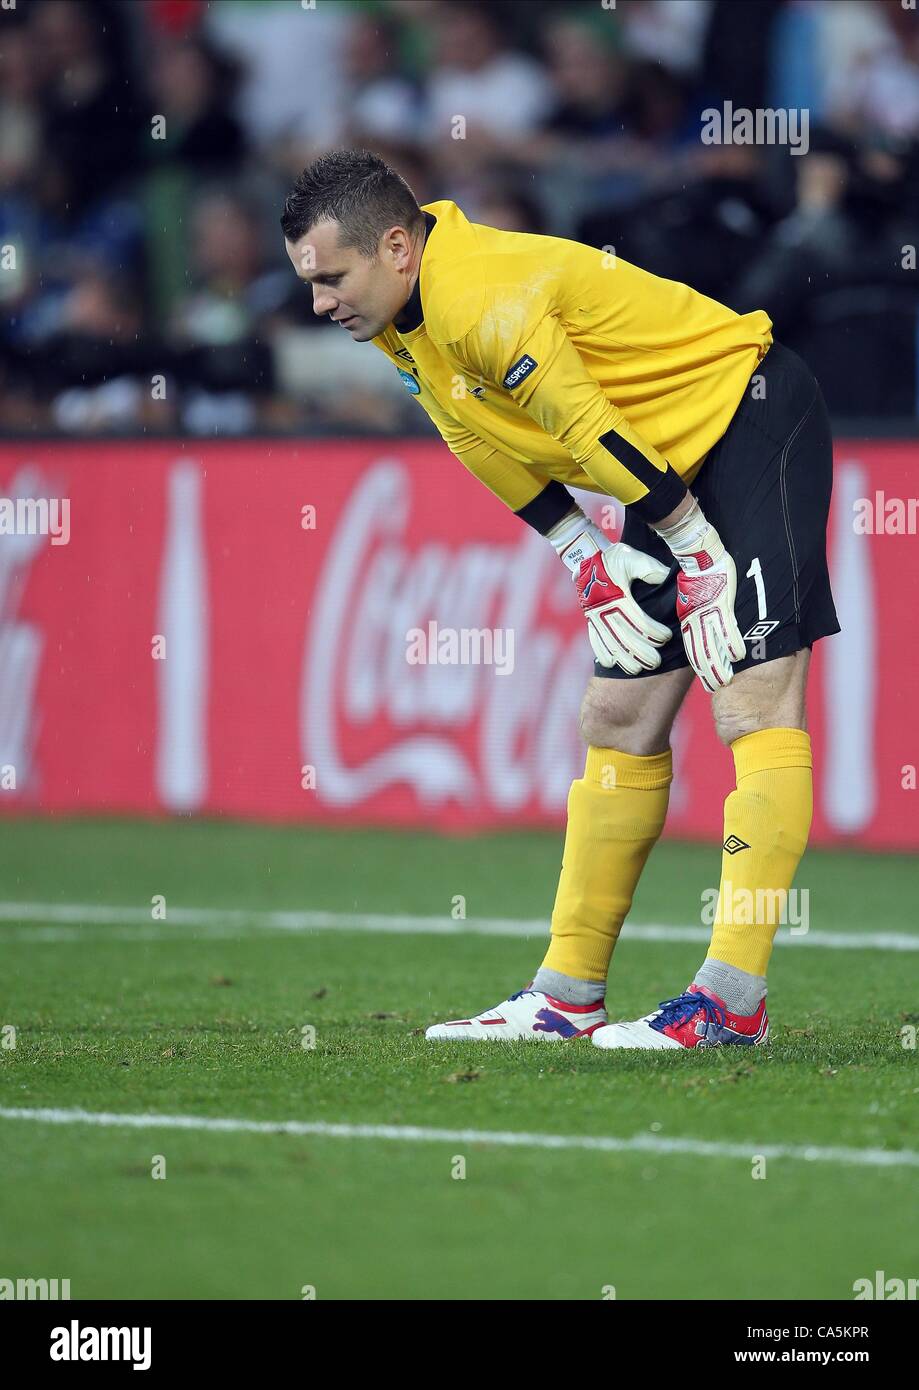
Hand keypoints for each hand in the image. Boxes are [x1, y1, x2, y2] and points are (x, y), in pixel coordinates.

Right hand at [574, 542, 671, 673]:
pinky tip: (613, 664)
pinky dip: (603, 654)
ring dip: (625, 659)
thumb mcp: (632, 557)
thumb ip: (649, 568)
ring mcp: (595, 617)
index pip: (638, 621)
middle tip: (656, 663)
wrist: (586, 557)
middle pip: (624, 638)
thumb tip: (666, 576)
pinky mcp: (590, 620)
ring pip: (610, 644)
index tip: (667, 636)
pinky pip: (595, 641)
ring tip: (639, 669)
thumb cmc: (613, 558)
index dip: (653, 632)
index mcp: (617, 596)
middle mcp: (604, 610)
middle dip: (641, 653)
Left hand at [674, 539, 745, 691]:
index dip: (701, 666)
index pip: (694, 648)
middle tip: (716, 687)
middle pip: (703, 651)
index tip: (707, 681)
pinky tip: (739, 656)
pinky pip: (728, 627)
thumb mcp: (689, 599)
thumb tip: (701, 627)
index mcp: (689, 619)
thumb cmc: (696, 575)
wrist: (697, 554)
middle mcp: (697, 619)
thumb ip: (695, 614)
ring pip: (714, 644)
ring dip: (720, 663)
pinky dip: (733, 642)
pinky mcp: (721, 604)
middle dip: (710, 671)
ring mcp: (710, 612)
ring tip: (726, 680)